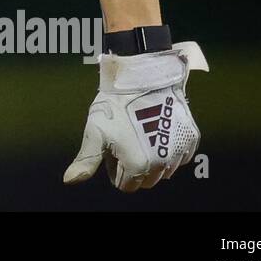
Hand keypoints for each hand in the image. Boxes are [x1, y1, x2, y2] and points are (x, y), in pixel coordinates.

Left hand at [63, 41, 208, 192]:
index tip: (113, 148)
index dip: (116, 168)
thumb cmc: (115, 104)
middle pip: (146, 180)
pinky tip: (157, 130)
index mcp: (138, 167)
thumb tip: (70, 180)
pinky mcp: (190, 138)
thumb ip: (86, 160)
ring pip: (164, 170)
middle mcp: (163, 164)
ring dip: (153, 159)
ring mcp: (179, 151)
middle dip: (134, 166)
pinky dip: (169, 149)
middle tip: (125, 141)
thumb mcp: (95, 132)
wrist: (142, 75)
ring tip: (140, 134)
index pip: (126, 185)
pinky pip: (180, 156)